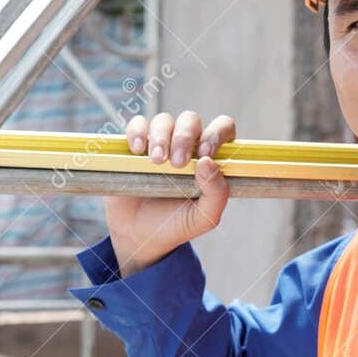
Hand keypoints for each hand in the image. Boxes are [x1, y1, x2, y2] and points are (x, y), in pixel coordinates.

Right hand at [105, 111, 235, 275]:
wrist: (139, 236)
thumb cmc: (176, 224)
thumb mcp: (204, 218)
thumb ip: (217, 194)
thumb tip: (208, 163)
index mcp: (209, 158)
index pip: (222, 128)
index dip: (216, 133)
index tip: (205, 154)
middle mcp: (186, 145)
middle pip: (190, 120)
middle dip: (184, 137)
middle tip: (177, 164)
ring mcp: (160, 143)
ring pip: (163, 120)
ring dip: (161, 137)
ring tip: (157, 162)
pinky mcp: (135, 145)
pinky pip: (137, 125)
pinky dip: (138, 132)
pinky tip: (138, 151)